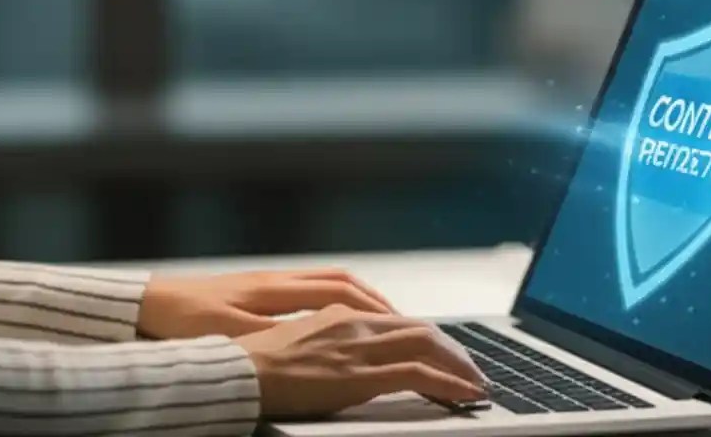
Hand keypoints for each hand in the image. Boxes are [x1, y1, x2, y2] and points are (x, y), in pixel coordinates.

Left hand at [138, 268, 396, 339]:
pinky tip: (337, 316)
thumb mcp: (226, 333)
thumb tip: (309, 337)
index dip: (373, 308)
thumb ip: (269, 334)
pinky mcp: (255, 287)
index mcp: (273, 289)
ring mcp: (267, 280)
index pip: (338, 292)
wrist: (144, 302)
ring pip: (327, 280)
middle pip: (341, 281)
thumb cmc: (180, 318)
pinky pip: (309, 286)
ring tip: (381, 317)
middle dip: (377, 300)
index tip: (401, 324)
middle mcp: (276, 278)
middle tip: (406, 321)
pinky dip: (335, 298)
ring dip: (359, 296)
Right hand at [233, 304, 486, 417]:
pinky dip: (449, 383)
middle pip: (422, 330)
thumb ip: (333, 344)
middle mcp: (355, 323)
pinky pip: (418, 375)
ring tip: (475, 384)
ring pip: (428, 346)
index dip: (431, 339)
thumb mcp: (301, 342)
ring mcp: (359, 348)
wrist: (235, 373)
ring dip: (459, 366)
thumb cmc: (257, 364)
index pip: (401, 322)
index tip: (446, 353)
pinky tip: (464, 395)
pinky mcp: (359, 375)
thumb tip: (352, 359)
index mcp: (341, 314)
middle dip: (453, 350)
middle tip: (471, 369)